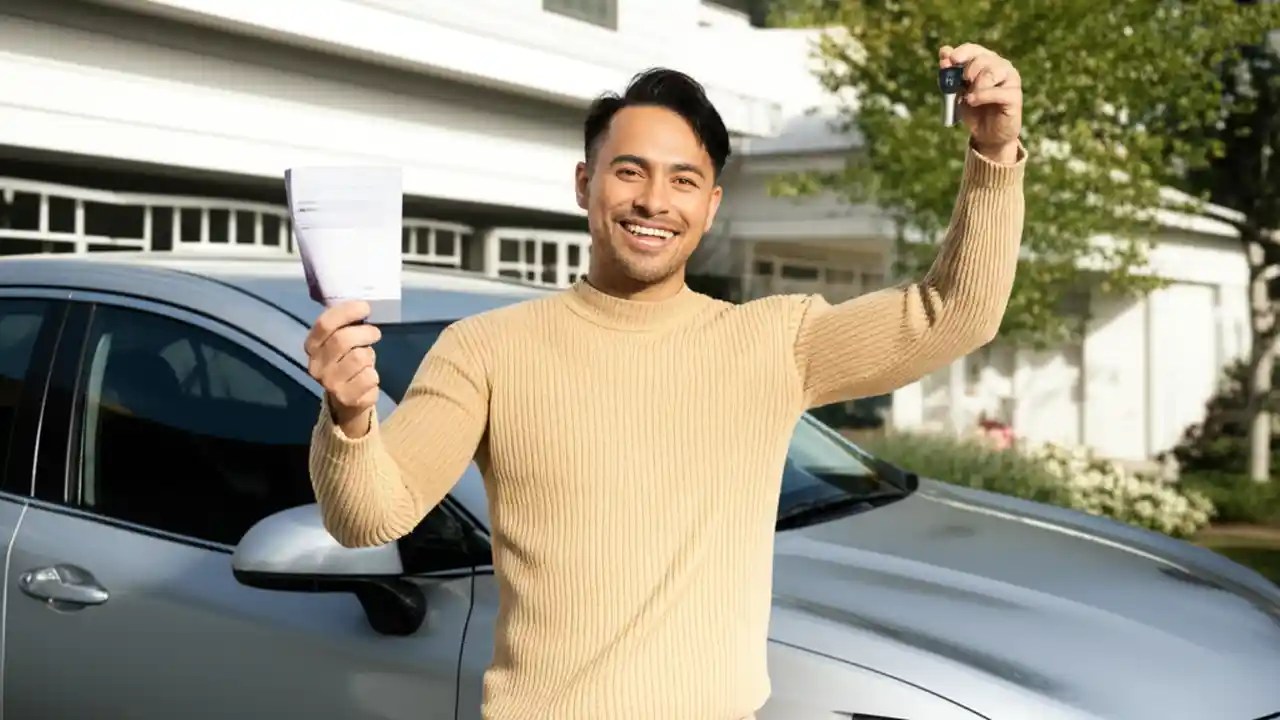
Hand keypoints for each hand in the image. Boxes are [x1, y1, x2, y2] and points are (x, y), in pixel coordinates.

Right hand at [303, 300, 382, 437]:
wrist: (347, 400)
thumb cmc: (346, 361)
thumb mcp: (340, 342)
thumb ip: (344, 326)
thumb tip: (362, 306)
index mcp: (312, 346)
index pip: (325, 324)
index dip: (346, 312)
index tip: (365, 307)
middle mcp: (316, 366)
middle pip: (343, 339)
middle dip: (364, 332)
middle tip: (375, 333)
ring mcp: (330, 384)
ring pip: (359, 358)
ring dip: (369, 356)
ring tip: (367, 361)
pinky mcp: (346, 398)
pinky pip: (369, 377)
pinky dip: (374, 375)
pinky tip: (367, 378)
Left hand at [940, 43, 1021, 161]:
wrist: (987, 135)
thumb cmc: (973, 110)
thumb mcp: (957, 92)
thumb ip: (949, 74)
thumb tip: (944, 50)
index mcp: (986, 61)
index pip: (974, 49)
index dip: (962, 53)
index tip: (951, 59)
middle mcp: (1001, 66)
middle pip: (982, 59)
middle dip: (968, 71)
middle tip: (964, 84)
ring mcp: (1010, 79)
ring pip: (991, 72)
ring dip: (975, 85)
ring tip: (969, 98)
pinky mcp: (1015, 96)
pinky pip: (997, 92)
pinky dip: (982, 96)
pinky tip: (973, 101)